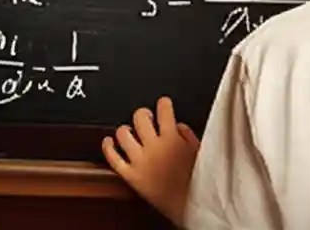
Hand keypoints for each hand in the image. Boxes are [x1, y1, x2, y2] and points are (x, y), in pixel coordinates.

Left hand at [102, 96, 200, 227]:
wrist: (190, 207)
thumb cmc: (198, 182)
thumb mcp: (200, 154)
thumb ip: (188, 136)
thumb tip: (178, 126)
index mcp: (172, 139)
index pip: (164, 110)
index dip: (163, 103)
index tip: (163, 103)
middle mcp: (154, 147)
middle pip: (140, 118)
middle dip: (143, 113)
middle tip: (146, 117)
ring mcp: (140, 161)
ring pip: (123, 134)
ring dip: (125, 129)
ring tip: (128, 130)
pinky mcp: (131, 176)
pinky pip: (113, 158)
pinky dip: (108, 147)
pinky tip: (108, 141)